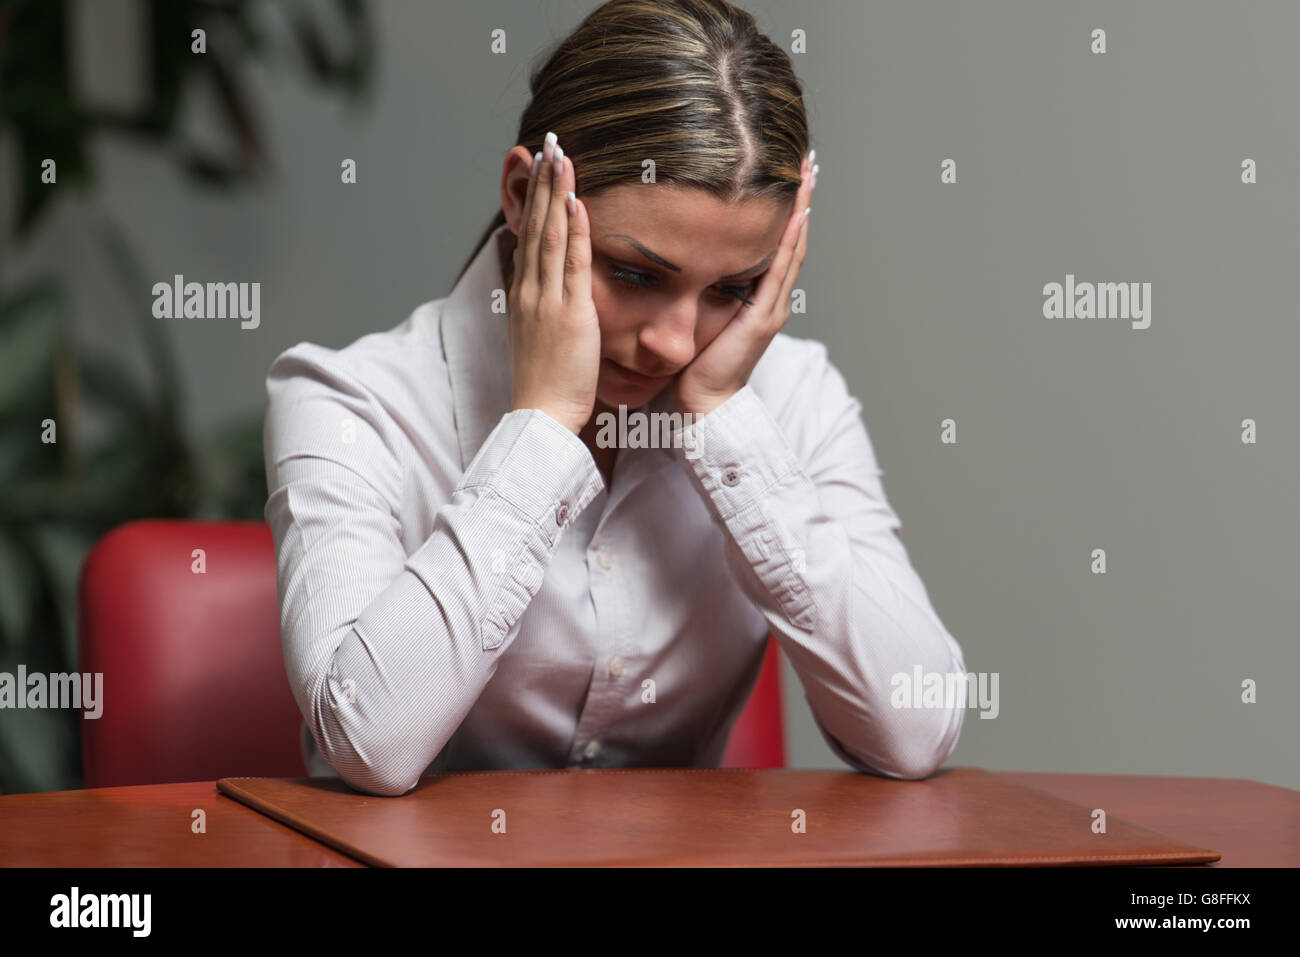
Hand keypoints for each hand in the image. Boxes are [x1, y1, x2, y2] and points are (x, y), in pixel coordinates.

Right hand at [507, 133, 600, 435]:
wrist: (541, 416)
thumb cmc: (547, 386)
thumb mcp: (541, 340)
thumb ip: (546, 312)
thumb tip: (553, 295)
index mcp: (523, 297)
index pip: (529, 237)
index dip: (534, 200)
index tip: (539, 168)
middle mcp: (529, 291)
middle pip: (535, 226)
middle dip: (540, 183)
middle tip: (547, 143)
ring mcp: (546, 300)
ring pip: (549, 235)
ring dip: (554, 193)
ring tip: (559, 155)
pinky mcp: (567, 313)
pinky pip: (571, 263)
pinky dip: (572, 229)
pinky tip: (574, 200)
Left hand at [673, 151, 816, 417]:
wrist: (701, 403)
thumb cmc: (695, 364)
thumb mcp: (699, 312)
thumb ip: (701, 284)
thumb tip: (681, 252)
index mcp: (757, 295)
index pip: (776, 242)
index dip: (784, 208)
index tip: (787, 174)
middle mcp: (771, 298)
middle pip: (792, 238)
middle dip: (801, 200)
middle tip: (807, 162)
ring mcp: (771, 307)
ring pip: (792, 249)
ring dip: (802, 212)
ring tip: (808, 177)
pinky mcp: (762, 318)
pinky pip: (779, 273)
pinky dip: (789, 243)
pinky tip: (796, 217)